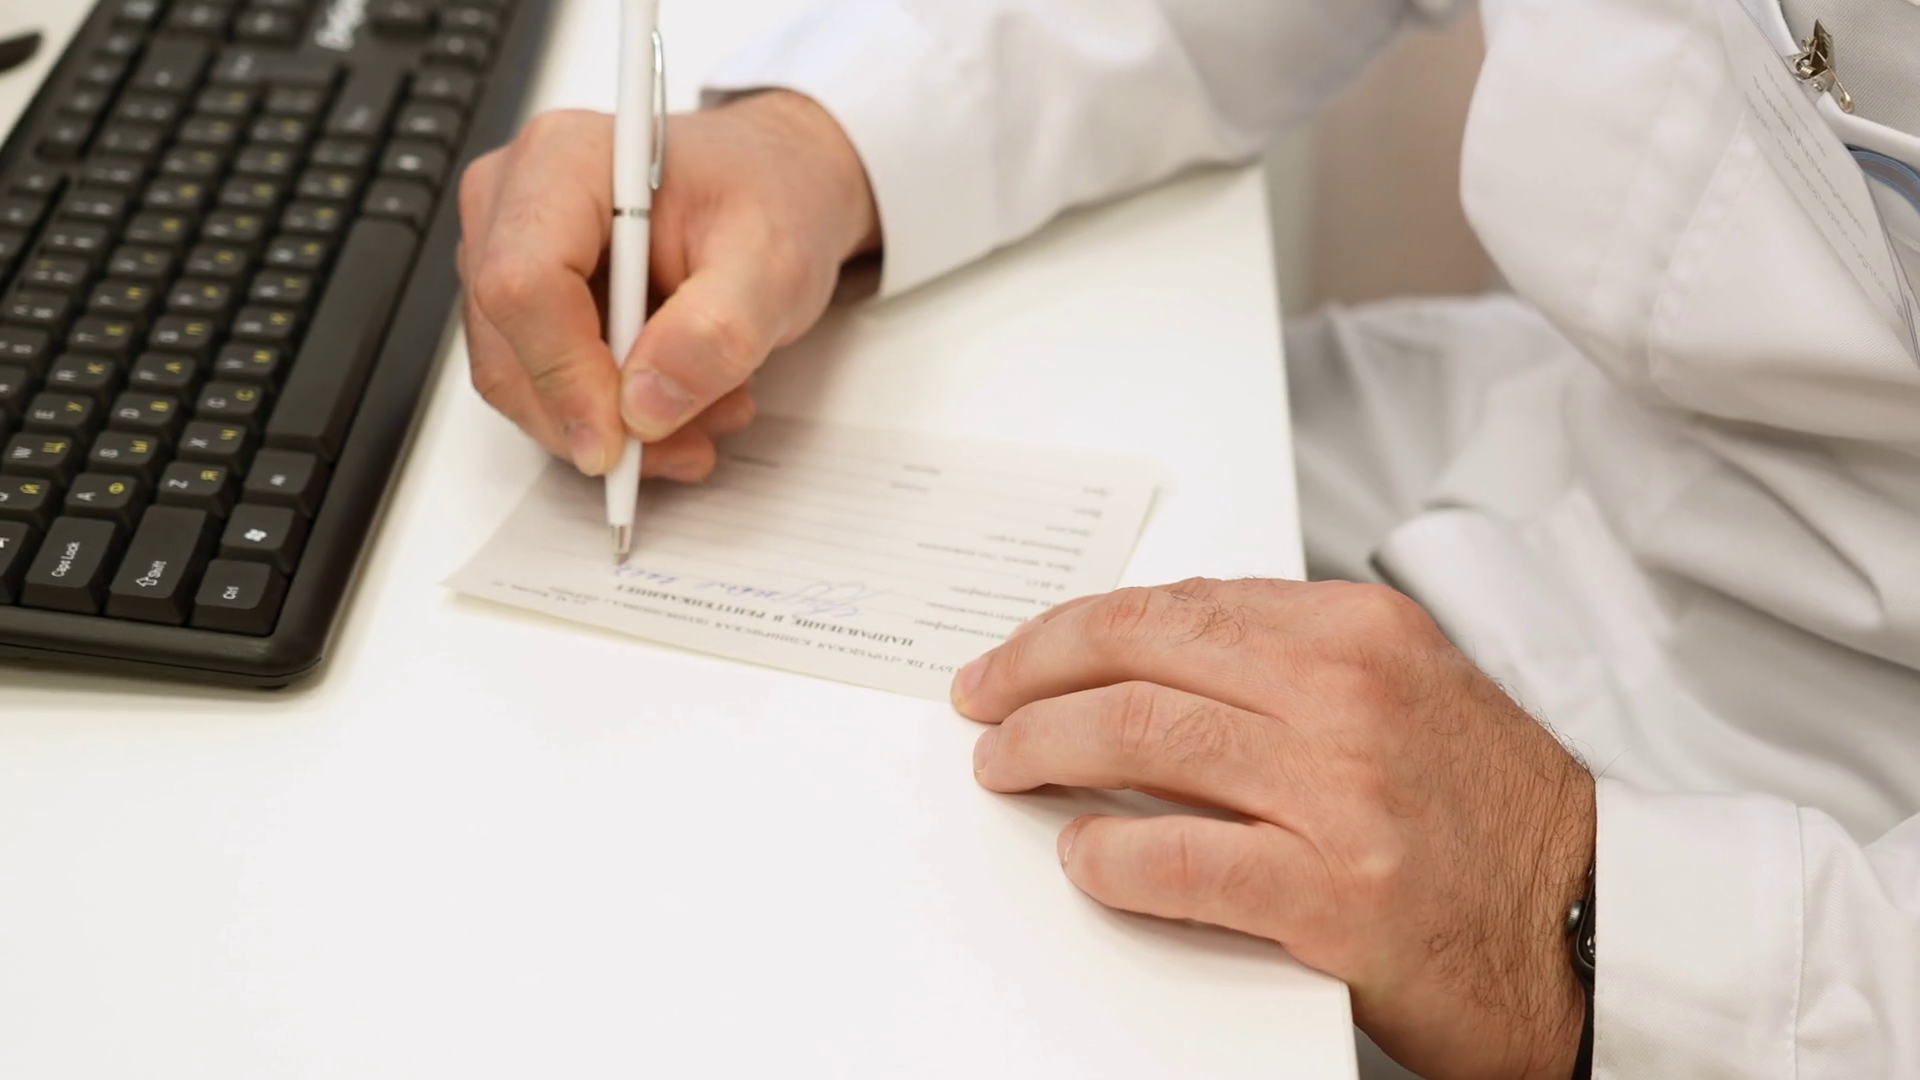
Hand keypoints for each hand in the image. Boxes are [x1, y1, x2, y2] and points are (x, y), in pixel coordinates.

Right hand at [456, 91, 878, 479]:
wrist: (777, 187)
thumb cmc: (768, 196)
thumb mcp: (773, 261)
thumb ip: (716, 330)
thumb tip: (645, 404)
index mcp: (566, 161)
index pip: (524, 283)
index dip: (565, 375)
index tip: (620, 438)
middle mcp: (516, 201)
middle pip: (510, 342)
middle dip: (596, 416)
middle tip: (689, 440)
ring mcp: (509, 252)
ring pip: (519, 379)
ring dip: (610, 425)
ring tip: (704, 411)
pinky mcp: (527, 302)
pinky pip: (540, 386)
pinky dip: (607, 417)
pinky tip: (675, 403)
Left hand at [954, 578, 1594, 1079]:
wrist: (1599, 928)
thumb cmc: (1492, 818)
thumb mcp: (1402, 694)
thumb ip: (1286, 666)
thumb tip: (1147, 662)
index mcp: (1360, 634)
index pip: (1179, 603)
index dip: (1077, 626)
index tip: (1024, 651)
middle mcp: (1348, 696)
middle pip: (1142, 653)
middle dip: (1034, 671)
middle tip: (983, 700)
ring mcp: (1343, 794)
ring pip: (1143, 738)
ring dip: (1046, 748)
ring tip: (1006, 767)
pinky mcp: (1337, 895)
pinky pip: (1181, 860)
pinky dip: (1111, 855)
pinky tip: (1084, 855)